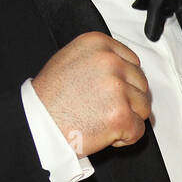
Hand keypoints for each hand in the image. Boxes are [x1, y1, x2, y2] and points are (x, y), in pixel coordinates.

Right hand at [31, 32, 150, 155]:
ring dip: (127, 118)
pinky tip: (104, 133)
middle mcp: (110, 61)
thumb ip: (99, 59)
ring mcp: (117, 88)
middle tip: (102, 109)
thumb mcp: (70, 60)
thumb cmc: (49, 99)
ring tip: (101, 120)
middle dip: (127, 101)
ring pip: (143, 107)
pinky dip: (126, 137)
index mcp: (98, 43)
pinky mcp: (121, 114)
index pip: (132, 62)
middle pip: (140, 84)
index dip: (123, 82)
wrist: (37, 125)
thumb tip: (125, 69)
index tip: (109, 93)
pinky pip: (139, 130)